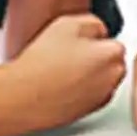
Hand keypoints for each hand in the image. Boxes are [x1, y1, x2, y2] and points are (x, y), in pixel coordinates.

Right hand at [7, 14, 125, 130]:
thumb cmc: (42, 64)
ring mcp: (102, 97)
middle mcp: (114, 78)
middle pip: (110, 61)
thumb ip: (93, 23)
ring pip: (100, 79)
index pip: (112, 41)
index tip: (77, 42)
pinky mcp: (88, 112)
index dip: (91, 39)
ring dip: (88, 74)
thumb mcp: (68, 24)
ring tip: (61, 71)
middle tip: (68, 55)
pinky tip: (59, 85)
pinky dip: (79, 90)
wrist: (23, 96)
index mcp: (113, 54)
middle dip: (95, 57)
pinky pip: (88, 95)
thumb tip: (100, 30)